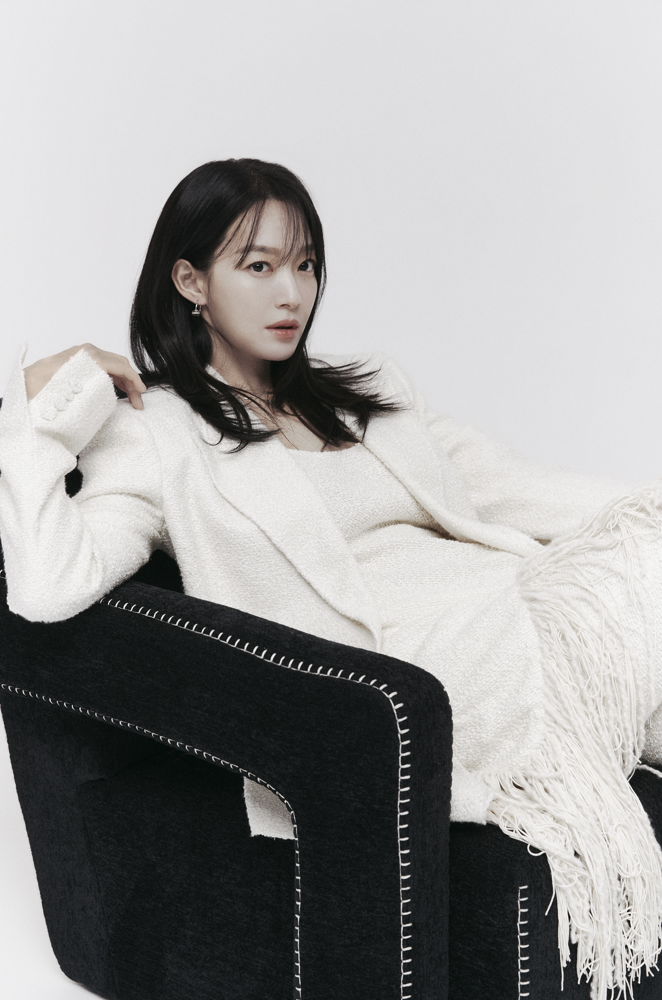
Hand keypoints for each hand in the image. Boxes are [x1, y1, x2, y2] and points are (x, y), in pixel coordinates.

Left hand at [24, 344, 146, 409]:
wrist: (24, 384)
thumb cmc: (42, 387)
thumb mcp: (72, 389)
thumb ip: (94, 388)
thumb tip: (112, 393)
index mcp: (89, 357)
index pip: (121, 366)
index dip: (135, 381)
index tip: (142, 394)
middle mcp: (87, 352)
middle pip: (119, 364)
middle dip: (132, 383)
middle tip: (138, 403)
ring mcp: (83, 355)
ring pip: (112, 365)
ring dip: (124, 381)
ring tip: (130, 399)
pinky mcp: (79, 360)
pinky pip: (102, 366)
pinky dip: (113, 377)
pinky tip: (116, 390)